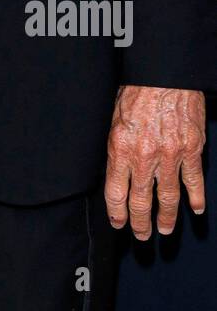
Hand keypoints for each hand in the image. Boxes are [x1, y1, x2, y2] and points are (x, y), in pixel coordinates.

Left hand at [105, 85, 205, 238]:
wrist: (164, 75)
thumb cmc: (136, 91)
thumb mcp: (113, 119)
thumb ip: (116, 148)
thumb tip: (115, 173)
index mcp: (121, 148)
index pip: (116, 193)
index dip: (117, 213)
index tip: (119, 223)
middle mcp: (144, 157)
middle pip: (141, 201)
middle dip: (140, 223)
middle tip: (142, 235)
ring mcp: (170, 155)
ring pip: (168, 197)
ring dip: (166, 218)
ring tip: (164, 230)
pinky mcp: (191, 149)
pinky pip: (193, 180)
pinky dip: (196, 198)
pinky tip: (195, 209)